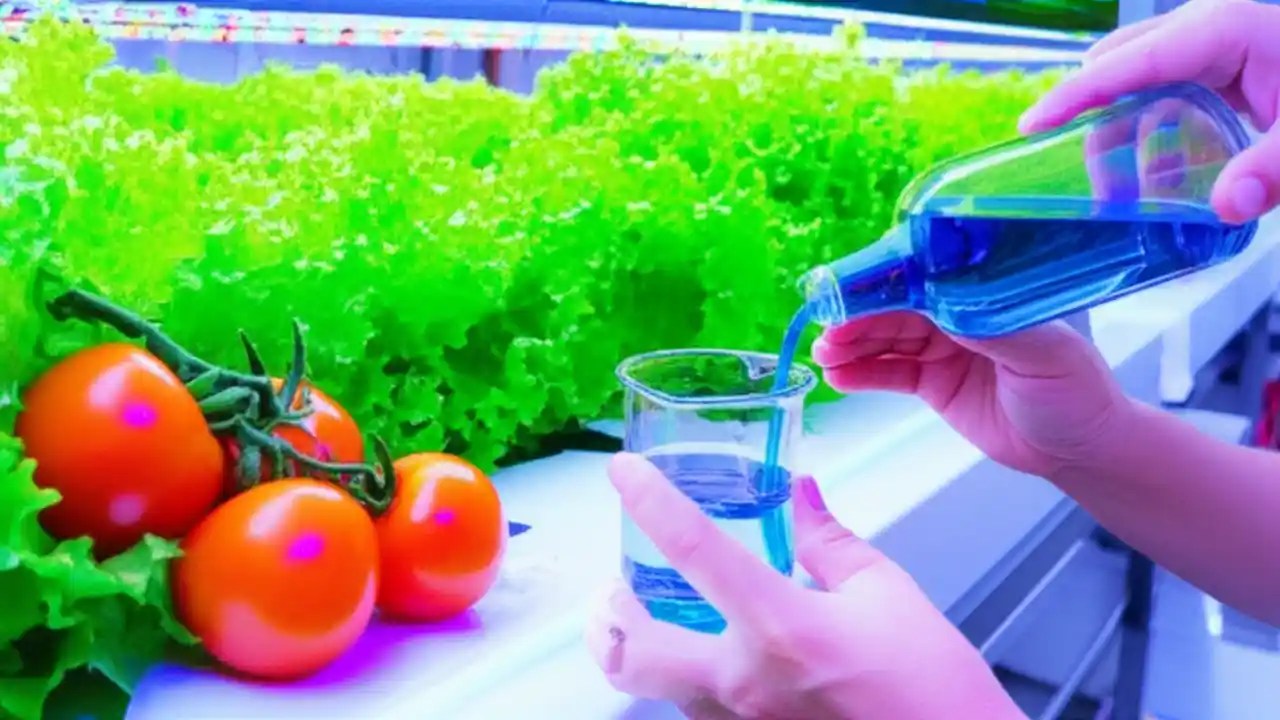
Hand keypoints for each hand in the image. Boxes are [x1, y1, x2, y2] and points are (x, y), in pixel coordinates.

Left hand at [586, 453, 1023, 719]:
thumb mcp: (887, 594)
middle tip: (614, 589)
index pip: (693, 548)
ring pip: (660, 688)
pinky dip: (688, 683)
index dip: (650, 501)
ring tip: (654, 619)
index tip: (623, 472)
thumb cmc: (934, 690)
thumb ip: (828, 540)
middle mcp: (746, 683)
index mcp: (781, 627)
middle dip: (609, 618)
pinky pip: (698, 713)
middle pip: (633, 653)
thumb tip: (799, 490)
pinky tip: (710, 659)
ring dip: (647, 651)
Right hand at [812, 313, 1128, 478]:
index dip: (884, 282)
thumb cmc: (1075, 391)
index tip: (848, 290)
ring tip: (824, 357)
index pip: (925, 278)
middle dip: (857, 315)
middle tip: (827, 328)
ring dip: (851, 345)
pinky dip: (861, 374)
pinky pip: (889, 373)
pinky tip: (838, 378)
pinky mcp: (933, 382)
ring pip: (885, 339)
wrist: (1081, 447)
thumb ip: (988, 325)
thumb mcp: (1041, 352)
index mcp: (984, 293)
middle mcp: (958, 314)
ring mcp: (943, 348)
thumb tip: (936, 301)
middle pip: (896, 307)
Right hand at [1019, 0, 1279, 223]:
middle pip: (1125, 66)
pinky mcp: (1235, 66)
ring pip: (1146, 83)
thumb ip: (1275, 168)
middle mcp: (1215, 27)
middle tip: (1088, 181)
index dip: (1075, 96)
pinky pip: (1176, 95)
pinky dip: (1159, 135)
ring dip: (1128, 136)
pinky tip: (1164, 177)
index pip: (1128, 61)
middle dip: (1097, 122)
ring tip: (1122, 192)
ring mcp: (1223, 44)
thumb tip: (1225, 206)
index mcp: (1228, 25)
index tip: (1031, 126)